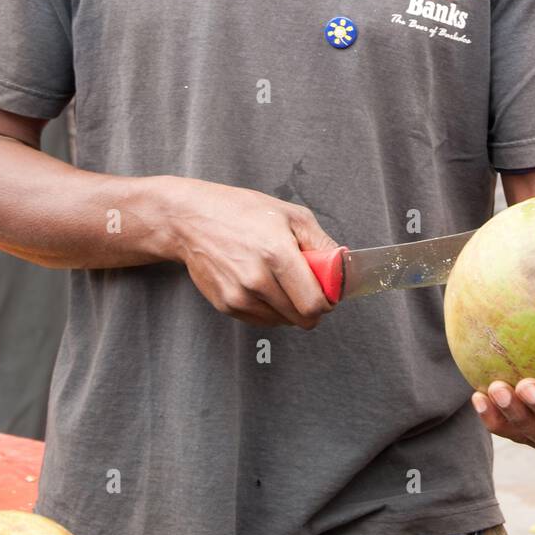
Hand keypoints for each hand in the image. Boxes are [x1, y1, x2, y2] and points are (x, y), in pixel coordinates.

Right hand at [162, 176, 337, 328]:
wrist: (191, 220)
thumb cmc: (242, 211)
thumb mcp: (291, 215)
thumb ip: (322, 244)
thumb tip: (343, 268)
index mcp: (277, 254)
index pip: (315, 303)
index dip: (328, 301)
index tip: (328, 292)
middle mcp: (257, 280)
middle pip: (302, 318)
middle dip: (312, 306)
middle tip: (307, 285)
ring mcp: (239, 296)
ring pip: (283, 322)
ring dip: (290, 307)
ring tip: (279, 278)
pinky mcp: (226, 306)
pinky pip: (262, 321)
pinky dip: (270, 309)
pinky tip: (262, 284)